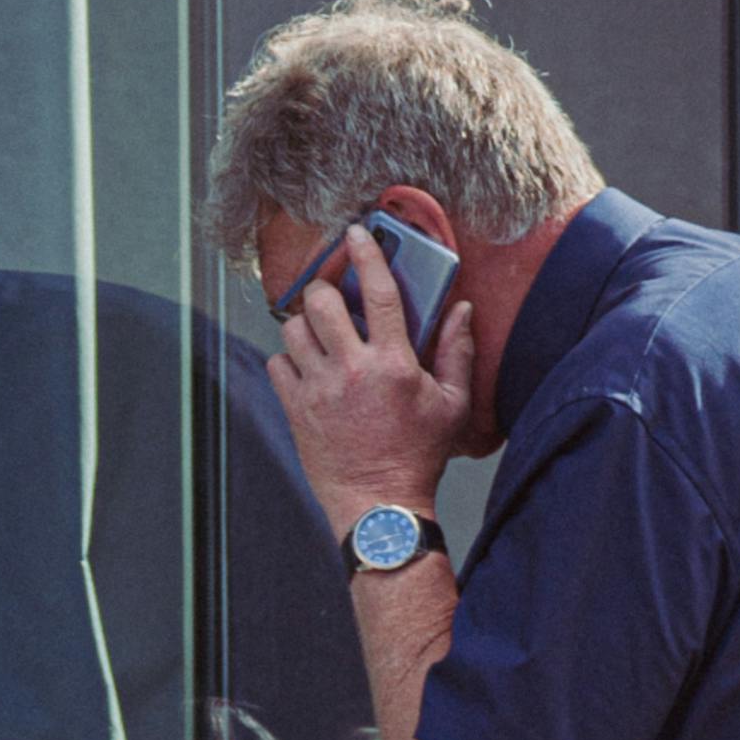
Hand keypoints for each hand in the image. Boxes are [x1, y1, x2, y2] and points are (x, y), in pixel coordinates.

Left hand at [265, 226, 476, 540]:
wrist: (379, 504)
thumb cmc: (418, 457)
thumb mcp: (452, 404)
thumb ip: (458, 352)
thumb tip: (463, 310)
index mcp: (393, 362)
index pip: (379, 292)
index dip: (366, 255)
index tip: (356, 234)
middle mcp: (351, 369)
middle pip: (322, 302)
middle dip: (325, 291)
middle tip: (333, 298)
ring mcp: (318, 389)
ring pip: (293, 329)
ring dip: (304, 324)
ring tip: (319, 335)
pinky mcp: (296, 410)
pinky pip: (277, 364)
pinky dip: (287, 359)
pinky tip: (305, 368)